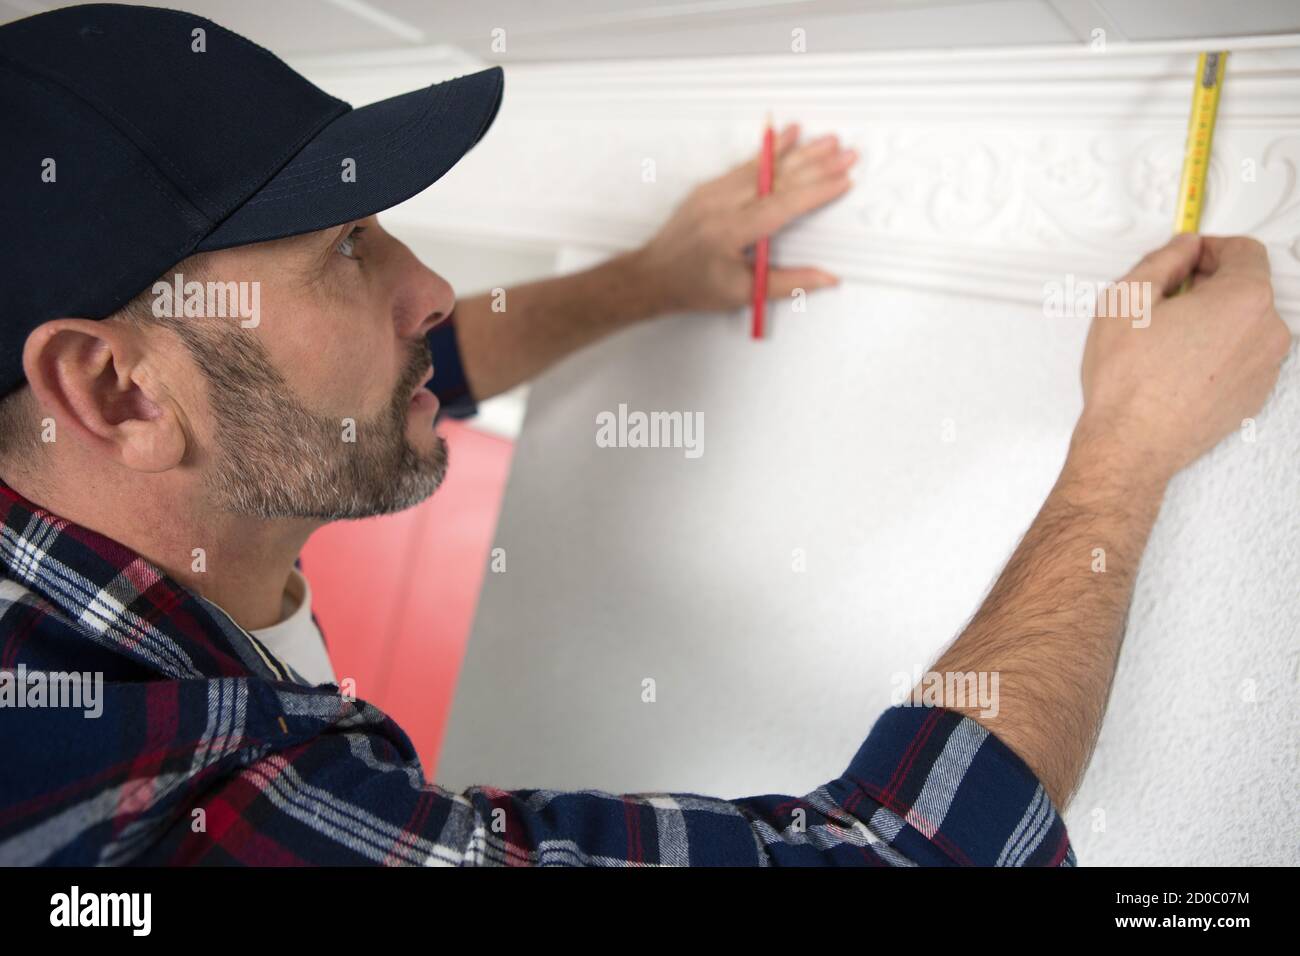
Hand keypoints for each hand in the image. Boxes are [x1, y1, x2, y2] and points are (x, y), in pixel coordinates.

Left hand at [634, 123, 857, 314]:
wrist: (652, 276)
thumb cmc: (692, 287)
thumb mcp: (743, 293)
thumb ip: (788, 282)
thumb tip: (827, 278)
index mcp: (729, 232)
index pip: (782, 206)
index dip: (815, 192)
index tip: (842, 181)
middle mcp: (720, 205)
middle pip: (777, 178)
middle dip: (817, 164)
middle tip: (846, 154)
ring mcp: (713, 191)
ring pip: (763, 165)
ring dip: (799, 151)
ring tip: (828, 139)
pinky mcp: (710, 186)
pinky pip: (745, 164)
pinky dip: (770, 150)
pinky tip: (788, 134)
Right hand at [1077, 233, 1291, 480]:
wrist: (1132, 444)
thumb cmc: (1129, 383)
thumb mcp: (1126, 299)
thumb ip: (1163, 259)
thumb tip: (1181, 250)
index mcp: (1243, 299)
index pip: (1245, 250)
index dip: (1211, 248)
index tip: (1188, 257)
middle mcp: (1266, 332)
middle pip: (1246, 288)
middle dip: (1209, 288)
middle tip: (1167, 302)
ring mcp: (1265, 367)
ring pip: (1244, 325)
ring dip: (1214, 323)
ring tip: (1168, 341)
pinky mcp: (1254, 395)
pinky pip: (1242, 358)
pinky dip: (1218, 355)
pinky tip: (1179, 367)